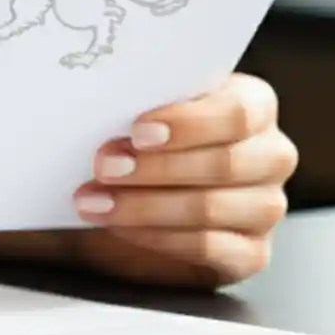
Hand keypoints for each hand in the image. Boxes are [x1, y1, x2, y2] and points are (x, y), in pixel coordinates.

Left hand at [0, 74, 296, 287]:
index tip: (136, 129)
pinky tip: (119, 229)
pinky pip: (213, 249)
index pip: (239, 111)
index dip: (190, 122)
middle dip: (157, 167)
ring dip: (146, 206)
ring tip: (91, 202)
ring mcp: (261, 206)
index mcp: (249, 107)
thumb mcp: (120, 117)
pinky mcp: (248, 252)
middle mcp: (267, 155)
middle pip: (228, 162)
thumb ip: (118, 100)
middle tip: (102, 166)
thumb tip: (67, 81)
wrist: (115, 207)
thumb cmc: (121, 147)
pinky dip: (159, 239)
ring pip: (214, 208)